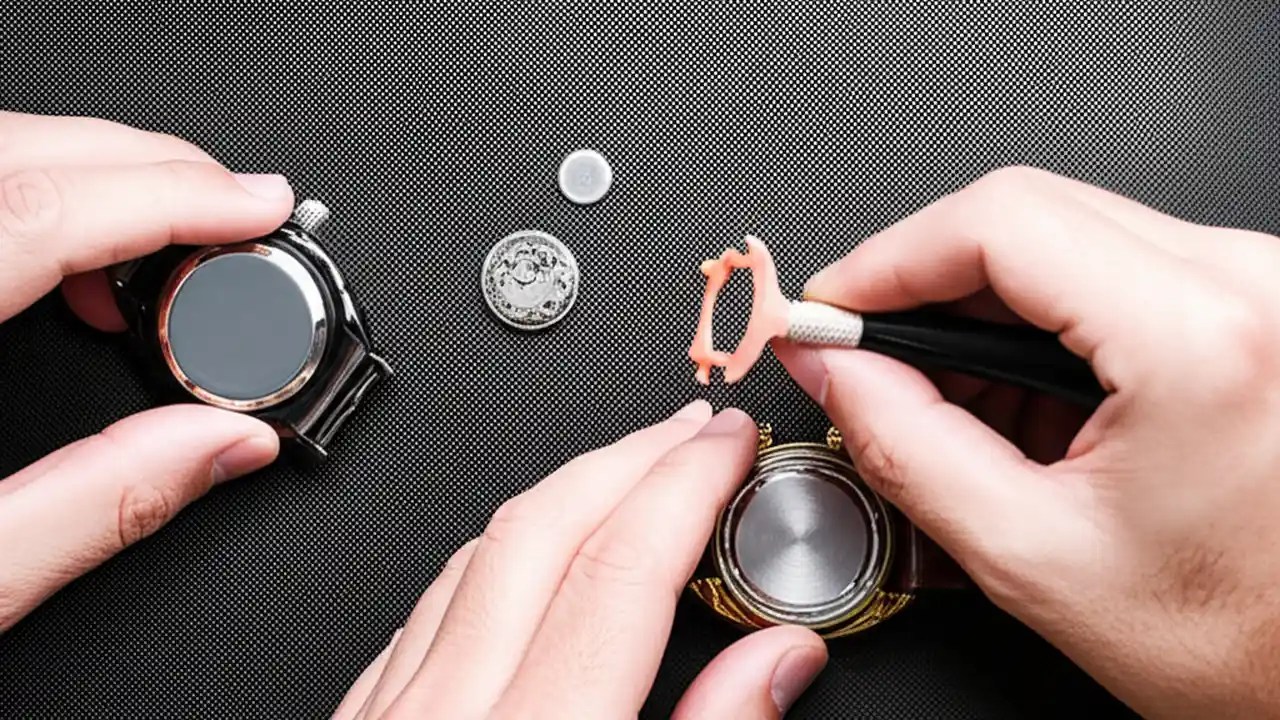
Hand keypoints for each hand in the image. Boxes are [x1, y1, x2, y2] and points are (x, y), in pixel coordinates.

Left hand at [0, 111, 295, 630]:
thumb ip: (99, 501)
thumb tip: (222, 446)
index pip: (38, 213)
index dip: (170, 196)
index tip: (254, 204)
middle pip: (11, 157)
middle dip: (148, 166)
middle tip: (235, 211)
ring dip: (91, 180)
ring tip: (165, 248)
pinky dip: (28, 207)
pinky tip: (64, 272)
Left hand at [334, 404, 827, 719]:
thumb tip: (779, 657)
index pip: (620, 569)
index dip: (687, 486)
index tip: (732, 444)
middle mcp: (448, 713)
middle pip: (543, 530)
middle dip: (630, 456)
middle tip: (695, 426)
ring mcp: (390, 715)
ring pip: (477, 550)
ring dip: (566, 488)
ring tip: (631, 466)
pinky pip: (427, 602)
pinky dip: (495, 549)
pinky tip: (530, 544)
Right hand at [774, 166, 1279, 717]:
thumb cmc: (1238, 637)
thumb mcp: (1032, 555)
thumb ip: (904, 447)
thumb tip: (834, 367)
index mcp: (1198, 339)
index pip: (999, 221)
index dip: (888, 258)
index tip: (834, 305)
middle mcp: (1245, 288)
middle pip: (1027, 212)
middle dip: (920, 278)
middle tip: (861, 346)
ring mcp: (1255, 289)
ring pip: (1062, 233)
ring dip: (976, 305)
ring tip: (943, 397)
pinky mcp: (1246, 305)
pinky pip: (1107, 266)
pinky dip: (1033, 318)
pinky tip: (1011, 395)